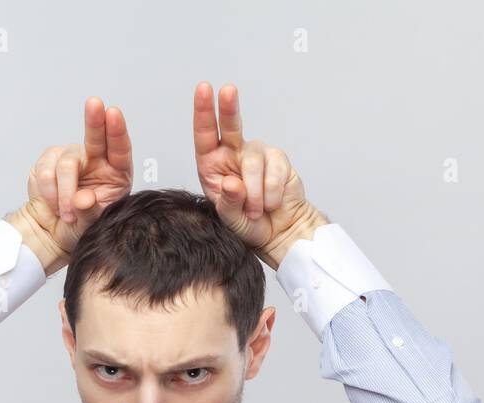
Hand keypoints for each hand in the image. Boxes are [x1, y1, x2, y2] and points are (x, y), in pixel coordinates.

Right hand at [14, 96, 132, 267]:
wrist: (52, 233)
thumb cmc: (80, 227)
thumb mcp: (92, 224)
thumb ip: (90, 211)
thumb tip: (83, 198)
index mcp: (116, 173)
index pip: (119, 148)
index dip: (117, 131)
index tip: (113, 114)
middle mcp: (95, 160)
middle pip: (96, 136)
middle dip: (94, 121)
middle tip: (94, 104)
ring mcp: (72, 158)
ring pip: (66, 164)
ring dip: (64, 193)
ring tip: (66, 214)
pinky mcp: (48, 162)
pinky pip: (45, 172)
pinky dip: (48, 193)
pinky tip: (53, 205)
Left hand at [192, 81, 324, 268]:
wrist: (279, 231)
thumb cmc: (248, 223)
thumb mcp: (230, 219)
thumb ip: (229, 203)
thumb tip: (232, 184)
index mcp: (212, 164)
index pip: (205, 134)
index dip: (204, 111)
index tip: (204, 89)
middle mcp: (233, 154)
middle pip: (231, 125)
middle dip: (229, 107)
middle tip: (228, 90)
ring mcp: (256, 155)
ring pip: (253, 161)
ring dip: (255, 192)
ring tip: (256, 210)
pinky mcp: (278, 160)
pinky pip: (274, 171)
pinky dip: (271, 193)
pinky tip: (272, 203)